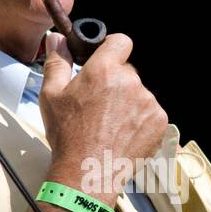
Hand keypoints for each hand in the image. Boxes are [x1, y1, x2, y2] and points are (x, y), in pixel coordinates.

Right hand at [39, 32, 167, 203]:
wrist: (88, 173)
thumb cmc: (68, 136)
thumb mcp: (51, 96)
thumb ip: (57, 62)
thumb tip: (57, 38)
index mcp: (104, 69)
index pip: (120, 41)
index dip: (112, 49)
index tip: (104, 60)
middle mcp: (130, 81)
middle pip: (127, 72)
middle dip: (115, 83)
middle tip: (98, 106)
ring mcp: (148, 102)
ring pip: (138, 94)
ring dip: (127, 104)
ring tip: (109, 126)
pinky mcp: (159, 121)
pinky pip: (150, 113)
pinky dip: (139, 122)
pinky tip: (122, 135)